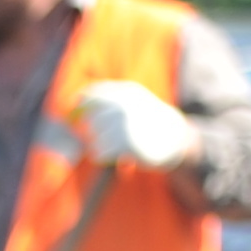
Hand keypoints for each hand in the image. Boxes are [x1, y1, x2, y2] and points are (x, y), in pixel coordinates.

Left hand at [79, 79, 195, 170]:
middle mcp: (122, 105)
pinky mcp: (125, 143)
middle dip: (97, 132)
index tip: (73, 108)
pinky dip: (105, 158)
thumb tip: (75, 105)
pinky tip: (120, 156)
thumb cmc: (151, 122)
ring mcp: (123, 123)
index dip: (81, 101)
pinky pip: (99, 154)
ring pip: (94, 139)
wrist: (177, 139)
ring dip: (103, 146)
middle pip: (91, 121)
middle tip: (114, 138)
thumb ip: (109, 101)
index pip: (93, 94)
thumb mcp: (135, 102)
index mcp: (126, 92)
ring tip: (121, 146)